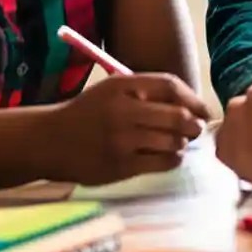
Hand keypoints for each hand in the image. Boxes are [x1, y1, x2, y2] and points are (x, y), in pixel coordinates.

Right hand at [46, 73, 209, 185]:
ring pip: (173, 141)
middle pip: (178, 116)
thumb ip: (147, 92)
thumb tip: (192, 105)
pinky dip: (173, 159)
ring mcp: (122, 140)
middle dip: (194, 124)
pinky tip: (169, 157)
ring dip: (183, 143)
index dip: (193, 98)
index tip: (202, 109)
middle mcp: (123, 110)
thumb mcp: (112, 90)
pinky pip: (162, 162)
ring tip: (179, 143)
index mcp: (122, 86)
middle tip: (196, 129)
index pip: (171, 85)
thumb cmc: (88, 113)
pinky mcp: (121, 165)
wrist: (49, 140)